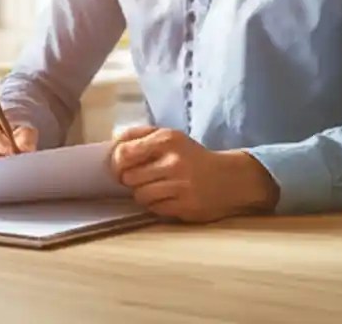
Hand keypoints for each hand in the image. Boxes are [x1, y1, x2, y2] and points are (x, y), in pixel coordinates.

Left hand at [110, 126, 278, 222]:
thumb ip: (140, 134)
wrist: (228, 179)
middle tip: (142, 178)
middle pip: (128, 177)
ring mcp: (180, 186)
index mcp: (167, 139)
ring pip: (140, 195)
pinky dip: (157, 205)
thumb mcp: (170, 136)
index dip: (116, 163)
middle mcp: (173, 161)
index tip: (121, 167)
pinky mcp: (185, 206)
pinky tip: (168, 197)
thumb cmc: (192, 157)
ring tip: (157, 188)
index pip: (124, 153)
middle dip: (131, 180)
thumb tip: (113, 139)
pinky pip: (154, 208)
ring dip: (144, 194)